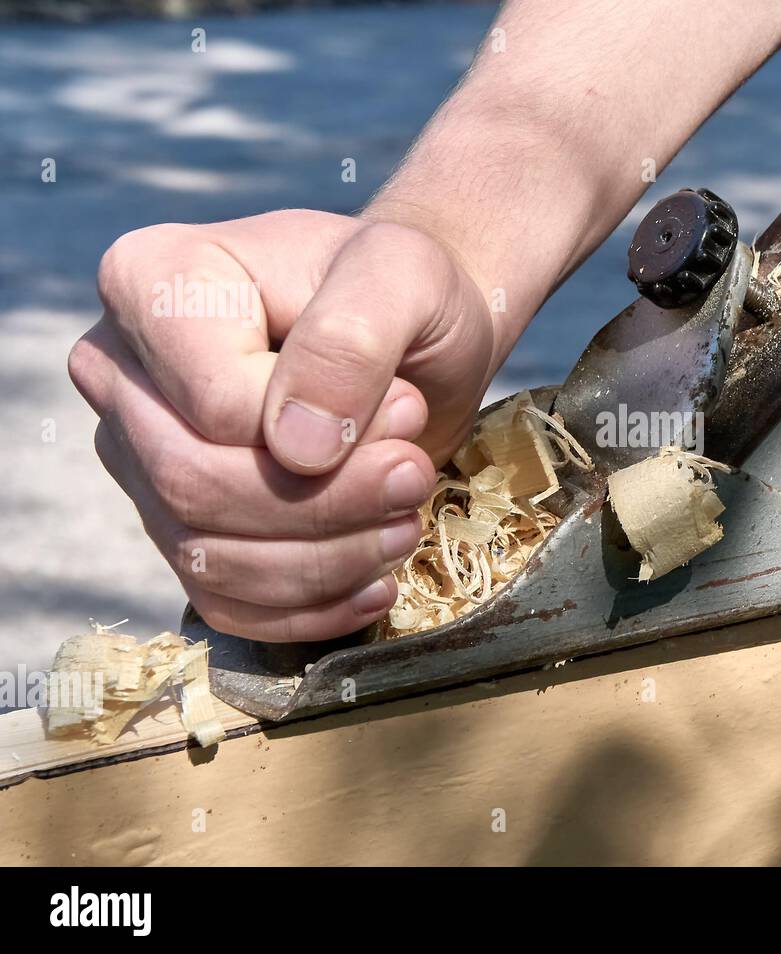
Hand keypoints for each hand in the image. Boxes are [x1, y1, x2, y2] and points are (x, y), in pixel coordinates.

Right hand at [70, 210, 494, 640]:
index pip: (215, 408)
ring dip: (328, 561)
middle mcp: (121, 372)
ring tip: (404, 520)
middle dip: (327, 506)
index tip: (405, 407)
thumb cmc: (406, 293)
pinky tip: (375, 581)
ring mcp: (140, 456)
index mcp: (151, 282)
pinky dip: (310, 609)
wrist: (418, 339)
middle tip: (413, 478)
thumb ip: (349, 341)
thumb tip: (296, 447)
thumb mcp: (406, 277)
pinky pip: (223, 602)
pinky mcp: (179, 526)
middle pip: (194, 485)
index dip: (325, 433)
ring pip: (207, 556)